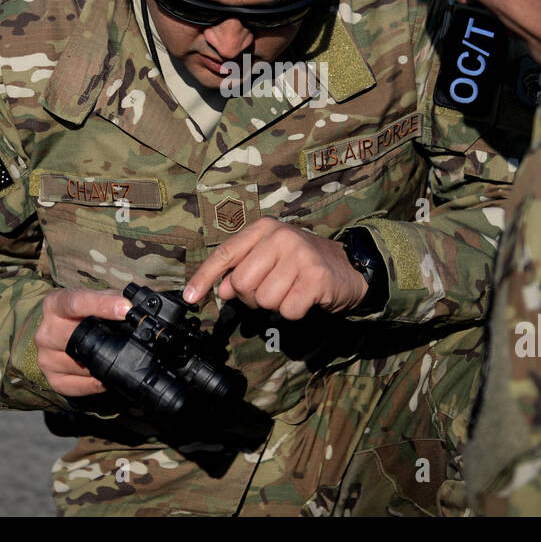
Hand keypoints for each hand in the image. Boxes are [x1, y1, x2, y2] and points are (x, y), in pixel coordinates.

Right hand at [34, 287, 129, 396]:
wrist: (56, 332)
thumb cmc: (81, 313)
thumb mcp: (93, 297)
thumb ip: (112, 297)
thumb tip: (136, 306)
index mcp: (55, 304)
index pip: (76, 303)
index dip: (103, 305)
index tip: (126, 309)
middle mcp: (46, 331)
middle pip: (73, 337)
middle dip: (104, 339)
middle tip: (131, 341)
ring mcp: (46, 357)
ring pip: (78, 364)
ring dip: (102, 362)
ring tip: (119, 357)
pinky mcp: (53, 379)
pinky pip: (76, 386)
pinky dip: (95, 383)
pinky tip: (106, 377)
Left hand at [183, 218, 369, 319]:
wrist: (350, 267)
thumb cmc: (303, 264)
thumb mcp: (271, 258)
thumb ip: (244, 270)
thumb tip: (223, 291)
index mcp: (265, 229)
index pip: (226, 254)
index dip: (205, 277)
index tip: (190, 297)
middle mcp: (281, 237)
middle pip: (243, 284)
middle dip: (252, 297)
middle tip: (273, 290)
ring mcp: (300, 255)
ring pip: (264, 300)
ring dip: (276, 305)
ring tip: (292, 291)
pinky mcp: (316, 277)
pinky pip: (288, 311)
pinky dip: (294, 313)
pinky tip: (306, 299)